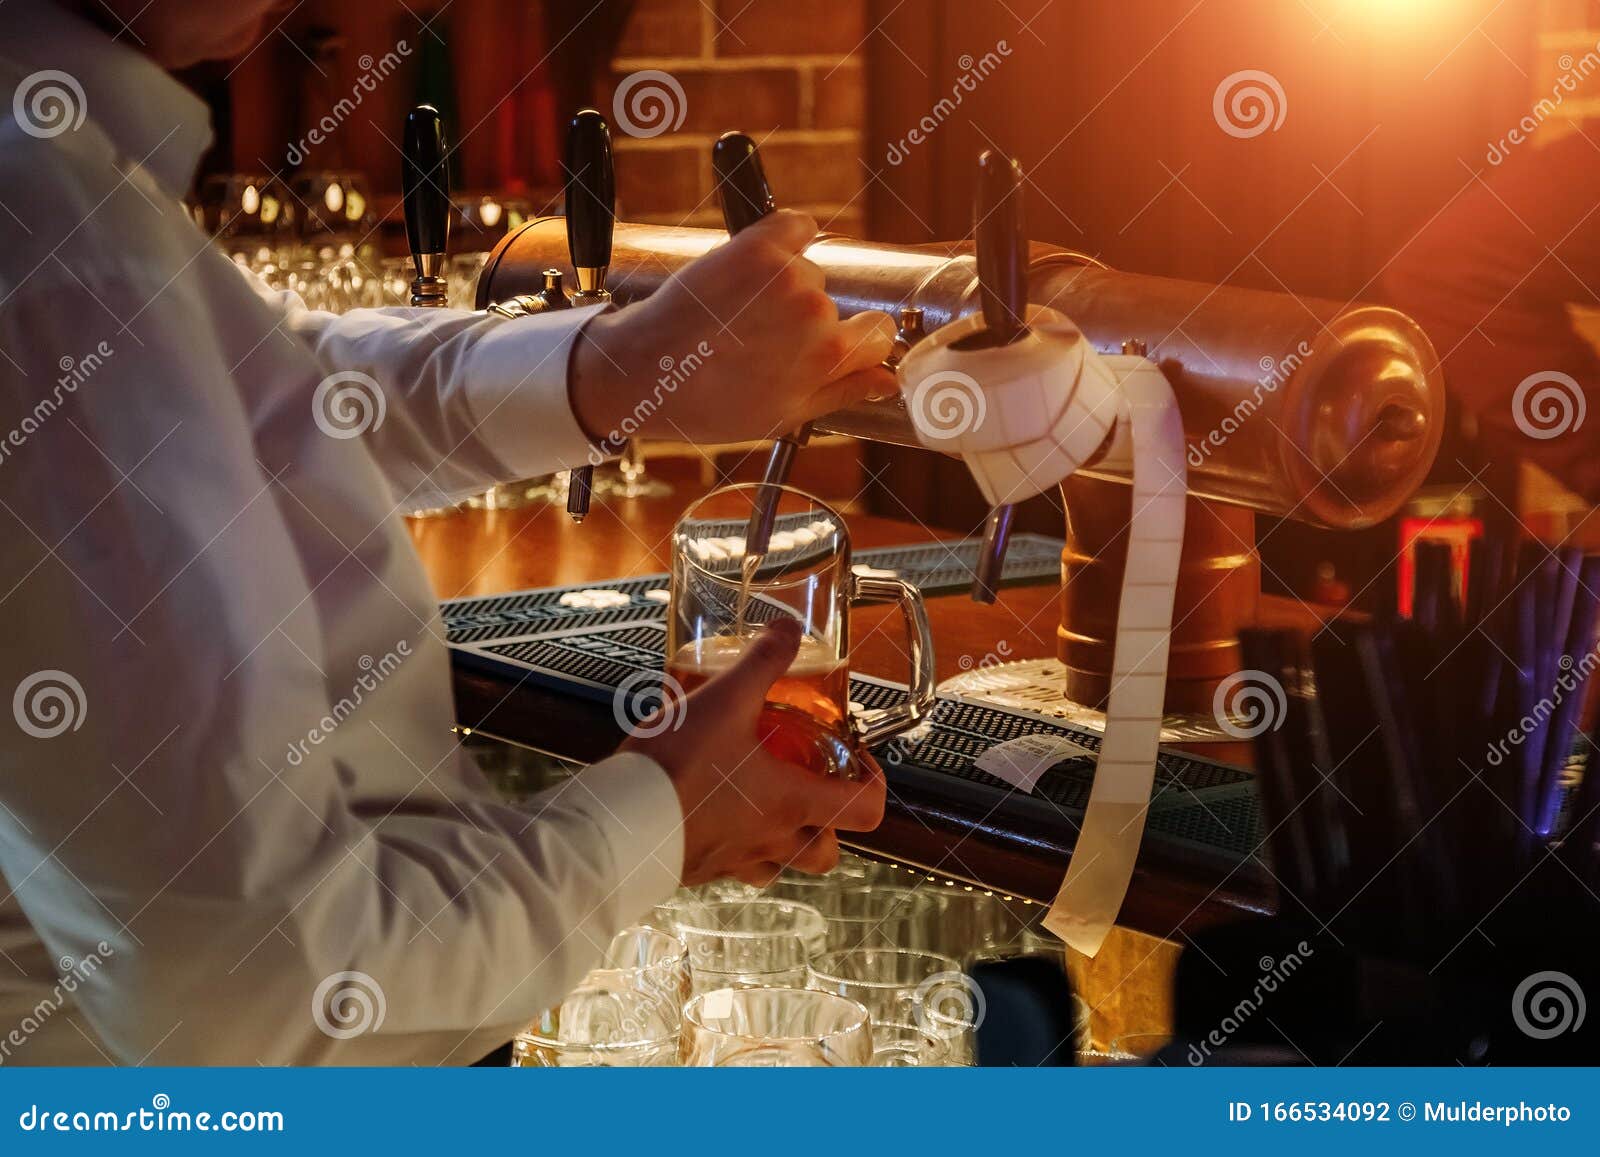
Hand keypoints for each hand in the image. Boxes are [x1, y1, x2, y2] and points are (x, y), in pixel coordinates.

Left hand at [570, 210, 896, 447]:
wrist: (642, 371)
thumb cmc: (706, 404)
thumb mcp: (783, 417)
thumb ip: (843, 393)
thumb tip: (887, 380)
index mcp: (830, 357)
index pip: (880, 333)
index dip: (858, 340)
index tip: (831, 343)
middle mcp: (815, 312)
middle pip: (835, 303)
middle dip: (807, 319)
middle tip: (759, 339)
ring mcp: (786, 275)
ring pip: (807, 271)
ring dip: (782, 286)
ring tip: (737, 316)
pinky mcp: (756, 245)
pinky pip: (794, 225)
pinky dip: (785, 236)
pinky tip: (757, 263)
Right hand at [620, 618, 886, 887]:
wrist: (618, 825)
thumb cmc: (676, 770)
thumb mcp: (725, 700)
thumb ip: (762, 663)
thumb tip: (789, 631)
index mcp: (791, 803)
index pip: (866, 811)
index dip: (875, 786)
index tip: (860, 764)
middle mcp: (771, 840)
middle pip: (827, 854)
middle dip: (831, 827)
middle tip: (815, 789)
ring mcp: (734, 861)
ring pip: (780, 866)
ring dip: (785, 842)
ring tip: (766, 804)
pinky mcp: (698, 869)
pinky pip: (732, 866)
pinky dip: (736, 845)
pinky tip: (714, 813)